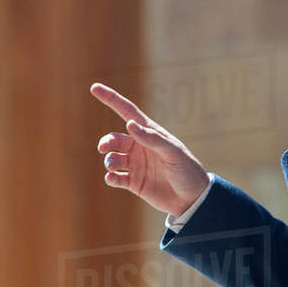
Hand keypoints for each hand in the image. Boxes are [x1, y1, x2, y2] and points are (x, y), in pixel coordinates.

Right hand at [89, 82, 210, 215]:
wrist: (193, 199)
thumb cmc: (187, 170)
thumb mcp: (173, 152)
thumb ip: (152, 138)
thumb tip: (129, 124)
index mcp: (150, 133)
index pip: (127, 112)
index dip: (111, 99)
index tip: (94, 87)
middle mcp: (140, 147)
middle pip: (114, 139)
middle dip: (106, 142)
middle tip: (103, 148)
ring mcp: (136, 165)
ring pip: (112, 158)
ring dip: (108, 160)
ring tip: (112, 167)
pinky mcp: (134, 182)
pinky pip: (115, 177)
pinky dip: (110, 177)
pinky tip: (112, 179)